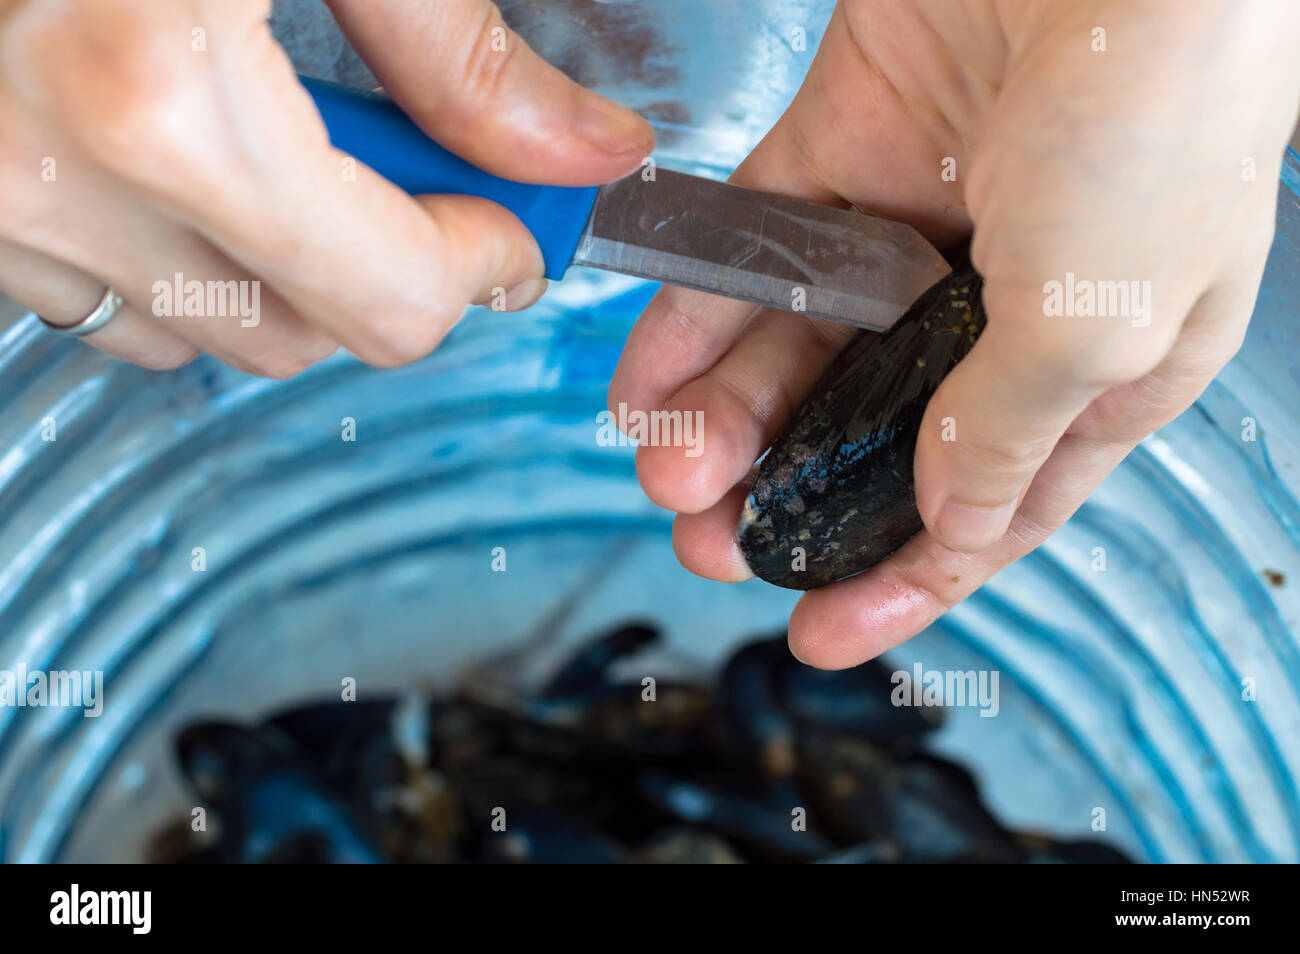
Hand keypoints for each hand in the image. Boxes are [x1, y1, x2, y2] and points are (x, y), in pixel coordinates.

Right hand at [0, 0, 650, 374]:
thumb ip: (452, 44)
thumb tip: (574, 148)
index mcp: (156, 90)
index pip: (392, 296)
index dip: (481, 263)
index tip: (509, 222)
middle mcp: (54, 175)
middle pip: (307, 332)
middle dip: (387, 266)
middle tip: (416, 169)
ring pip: (204, 328)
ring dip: (284, 268)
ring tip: (292, 140)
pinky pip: (108, 293)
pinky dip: (183, 249)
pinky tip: (195, 151)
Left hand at [608, 0, 1299, 667]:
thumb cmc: (1163, 109)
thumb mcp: (1106, 318)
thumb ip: (1012, 429)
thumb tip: (954, 515)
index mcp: (1098, 364)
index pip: (990, 508)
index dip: (906, 580)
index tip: (820, 632)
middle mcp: (999, 305)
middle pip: (869, 436)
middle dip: (786, 500)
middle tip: (710, 545)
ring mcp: (915, 229)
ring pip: (799, 353)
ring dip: (726, 418)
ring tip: (665, 468)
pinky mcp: (842, 154)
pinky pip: (752, 254)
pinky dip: (697, 314)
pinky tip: (648, 377)